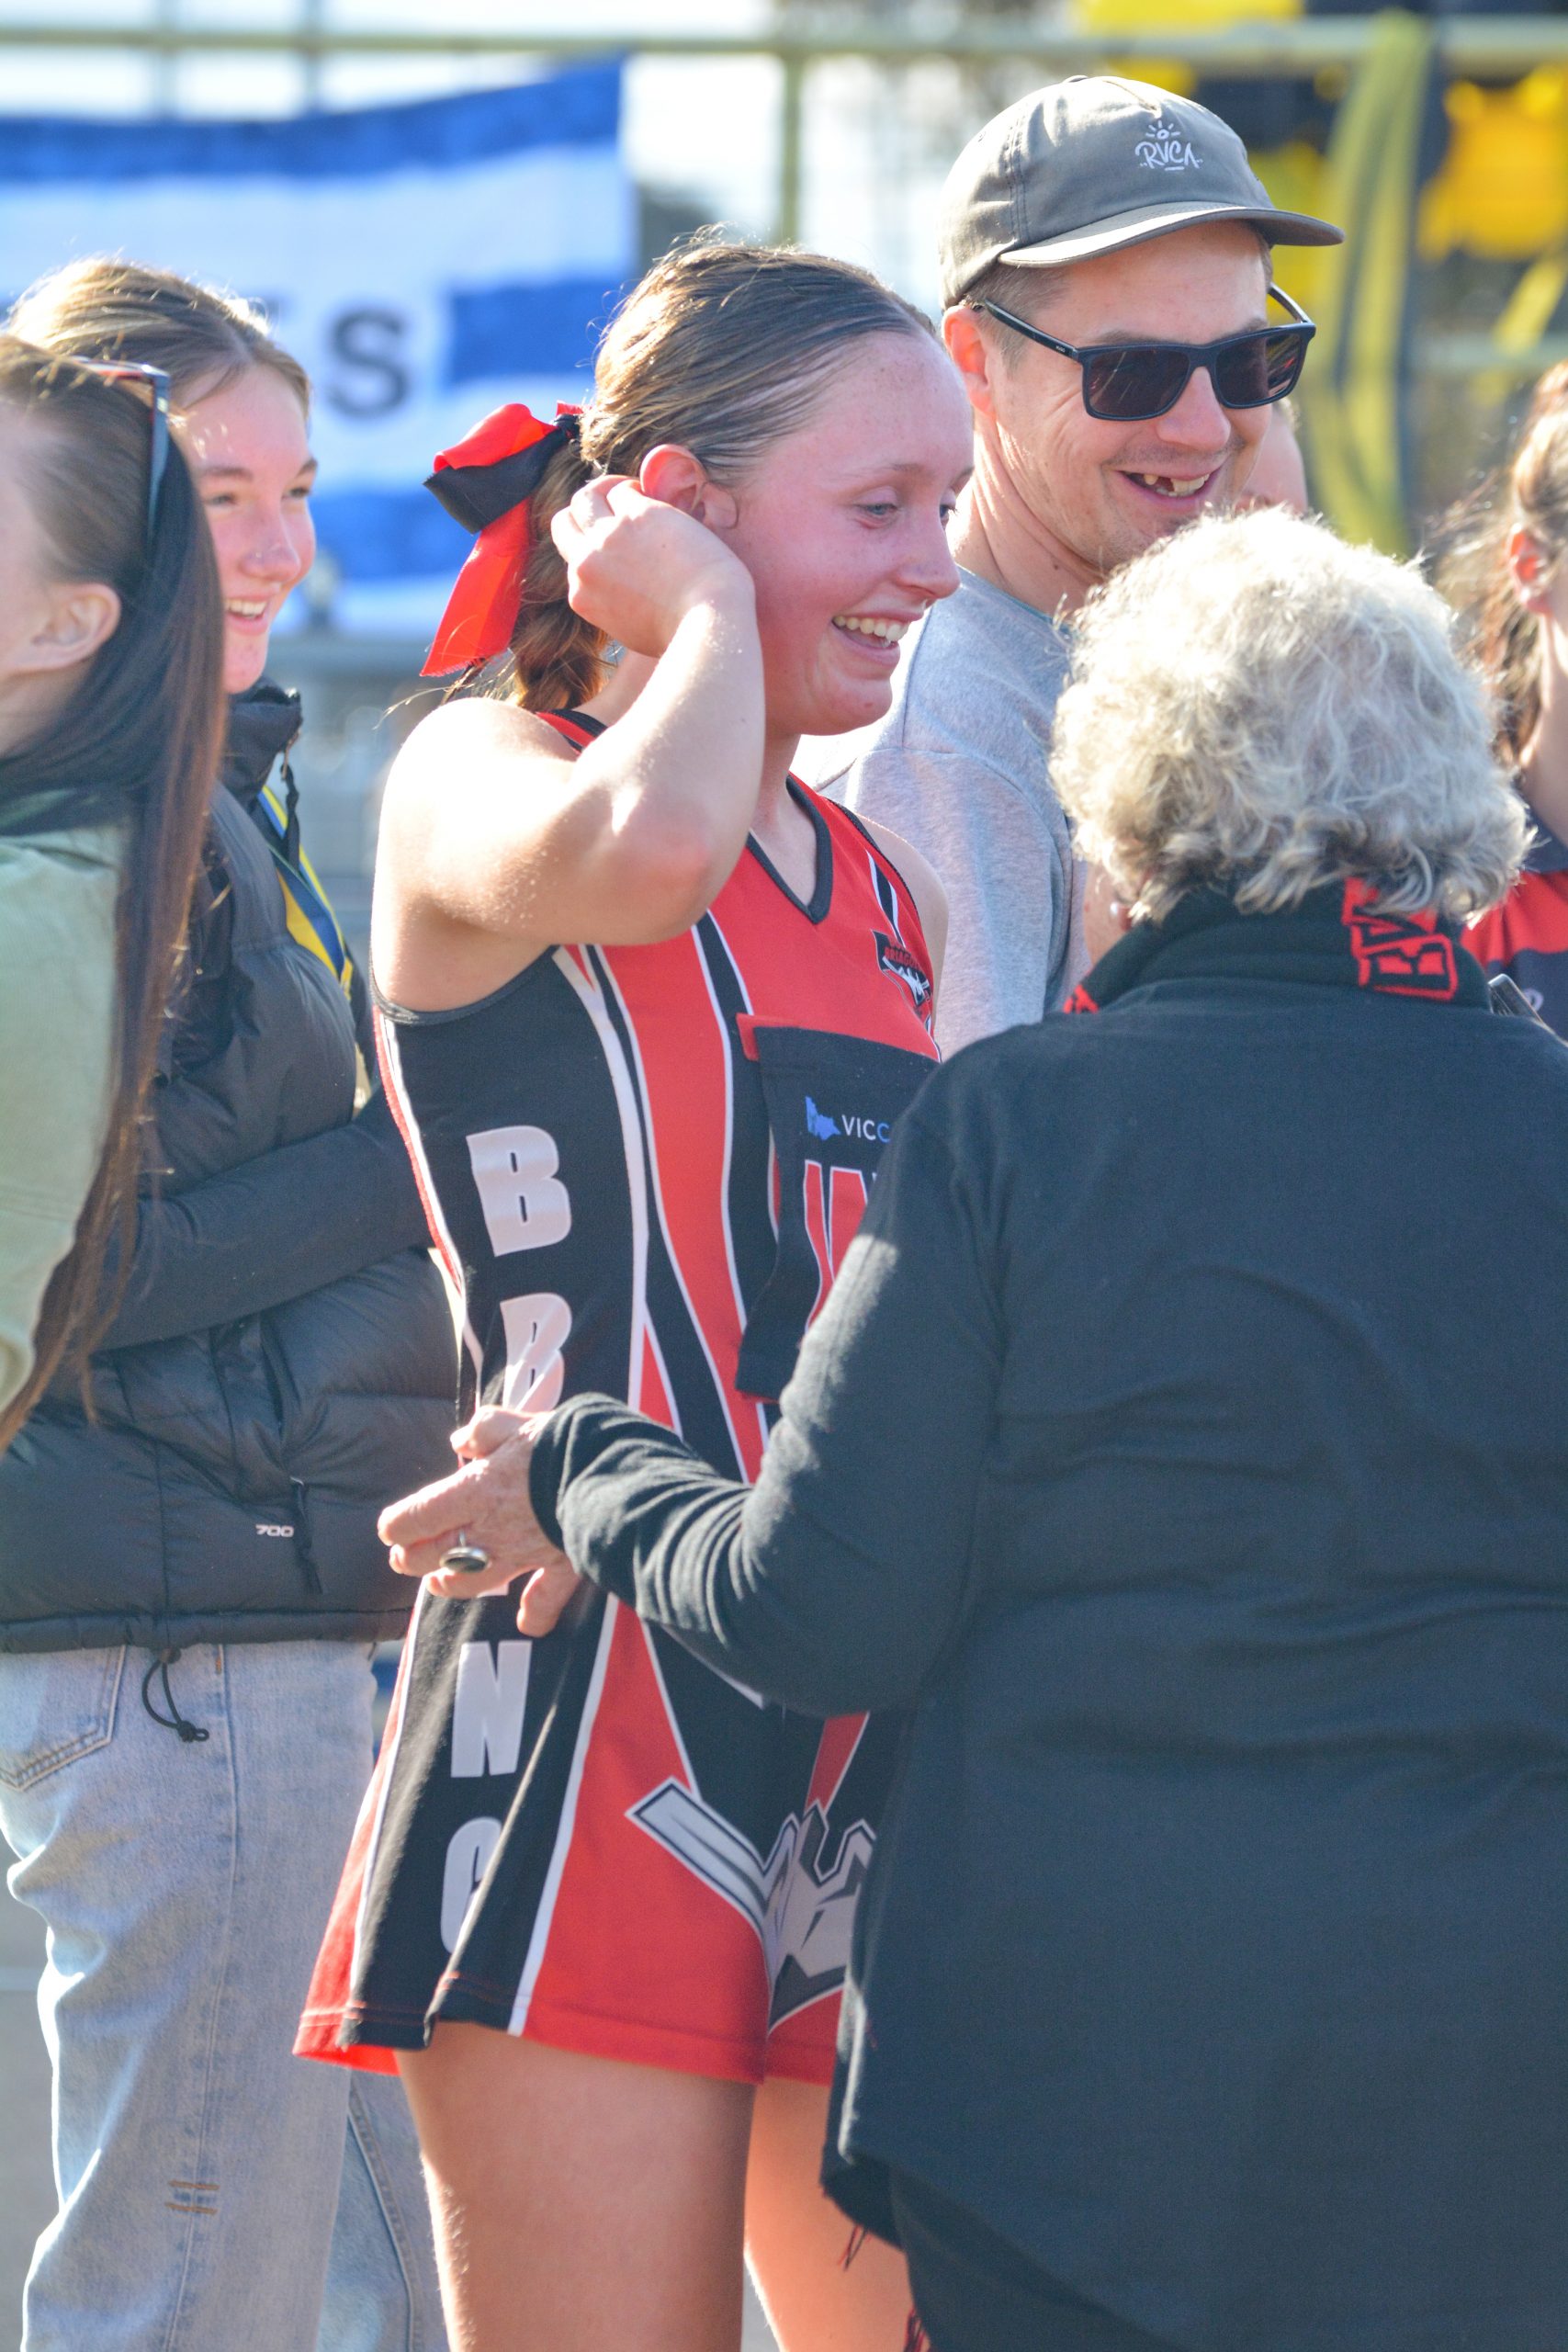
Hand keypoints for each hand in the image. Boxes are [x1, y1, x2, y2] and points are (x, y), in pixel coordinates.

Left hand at [378, 1405, 584, 1636]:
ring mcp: (523, 1554)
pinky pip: (545, 1599)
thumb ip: (484, 1431)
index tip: (390, 1528)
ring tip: (436, 1584)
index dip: (398, 1525)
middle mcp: (491, 1530)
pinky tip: (528, 1624)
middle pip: (436, 1555)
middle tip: (403, 1557)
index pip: (419, 1516)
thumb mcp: (515, 1424)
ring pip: (474, 1582)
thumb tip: (461, 1442)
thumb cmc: (559, 1442)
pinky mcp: (559, 1566)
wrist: (609, 1474)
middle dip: (413, 1558)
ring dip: (451, 1586)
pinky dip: (536, 1614)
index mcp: (474, 1492)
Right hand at [550, 477, 752, 659]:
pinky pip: (625, 489)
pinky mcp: (637, 514)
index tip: (618, 544)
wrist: (708, 624)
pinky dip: (637, 489)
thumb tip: (620, 584)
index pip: (574, 560)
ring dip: (606, 489)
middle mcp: (586, 566)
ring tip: (633, 493)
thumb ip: (614, 602)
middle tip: (614, 508)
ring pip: (586, 497)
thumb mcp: (631, 628)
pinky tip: (659, 501)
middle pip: (564, 523)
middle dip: (587, 513)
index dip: (595, 548)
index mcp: (582, 597)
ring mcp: (608, 538)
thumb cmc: (683, 631)